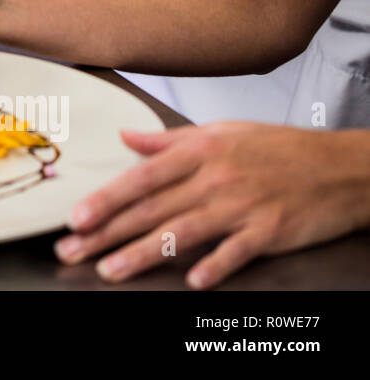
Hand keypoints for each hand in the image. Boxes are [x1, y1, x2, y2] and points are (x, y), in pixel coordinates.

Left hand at [55, 123, 369, 287]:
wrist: (339, 166)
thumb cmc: (278, 148)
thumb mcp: (221, 132)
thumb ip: (168, 141)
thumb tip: (125, 138)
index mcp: (199, 152)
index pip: (141, 178)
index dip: (106, 199)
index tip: (76, 217)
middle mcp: (214, 179)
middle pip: (152, 210)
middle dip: (108, 232)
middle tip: (73, 250)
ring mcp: (242, 206)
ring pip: (182, 233)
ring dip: (144, 254)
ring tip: (110, 270)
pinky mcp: (269, 231)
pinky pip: (236, 252)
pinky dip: (215, 266)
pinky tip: (191, 281)